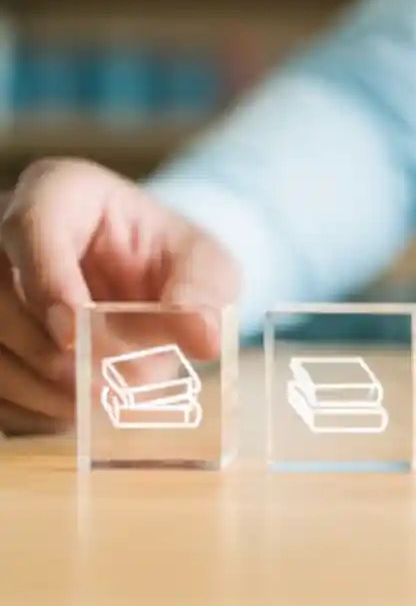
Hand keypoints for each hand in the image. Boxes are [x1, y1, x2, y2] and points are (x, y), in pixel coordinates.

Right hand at [0, 159, 239, 435]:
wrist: (148, 282)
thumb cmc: (171, 260)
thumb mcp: (204, 267)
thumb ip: (203, 294)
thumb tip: (206, 339)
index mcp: (61, 192)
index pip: (31, 226)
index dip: (47, 282)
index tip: (74, 333)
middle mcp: (5, 232)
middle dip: (54, 352)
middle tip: (110, 388)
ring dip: (41, 386)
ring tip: (102, 405)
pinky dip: (29, 405)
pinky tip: (75, 413)